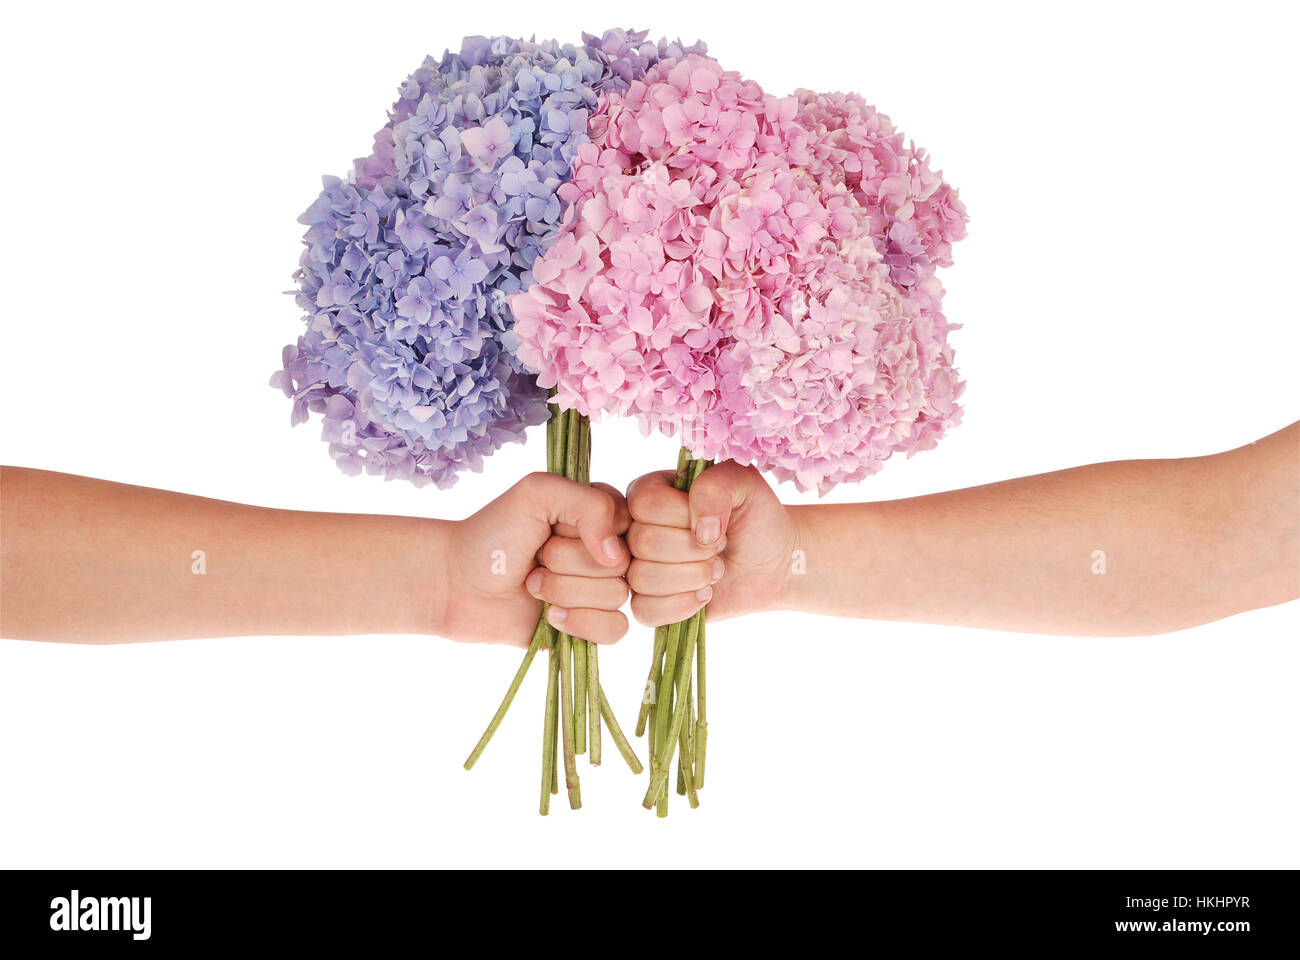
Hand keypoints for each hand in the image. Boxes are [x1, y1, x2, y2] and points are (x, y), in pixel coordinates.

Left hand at [440, 473, 630, 645]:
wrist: (458, 585)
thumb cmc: (494, 533)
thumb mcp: (537, 494)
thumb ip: (588, 504)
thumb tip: (616, 554)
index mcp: (602, 513)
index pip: (630, 524)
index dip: (590, 531)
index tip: (555, 528)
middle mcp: (608, 551)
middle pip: (621, 564)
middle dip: (568, 563)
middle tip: (536, 559)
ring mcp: (602, 589)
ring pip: (616, 596)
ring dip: (564, 591)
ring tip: (533, 584)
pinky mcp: (593, 625)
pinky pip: (615, 629)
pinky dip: (580, 623)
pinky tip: (551, 616)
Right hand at [624, 462, 796, 625]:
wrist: (773, 563)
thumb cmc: (755, 518)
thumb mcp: (744, 485)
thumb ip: (715, 487)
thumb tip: (700, 531)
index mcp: (651, 492)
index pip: (645, 503)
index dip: (683, 516)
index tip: (715, 522)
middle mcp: (637, 528)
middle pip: (643, 542)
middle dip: (695, 550)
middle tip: (720, 547)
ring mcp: (639, 567)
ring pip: (642, 578)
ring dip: (692, 578)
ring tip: (716, 570)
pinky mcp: (648, 603)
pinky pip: (644, 611)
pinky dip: (682, 606)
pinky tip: (705, 595)